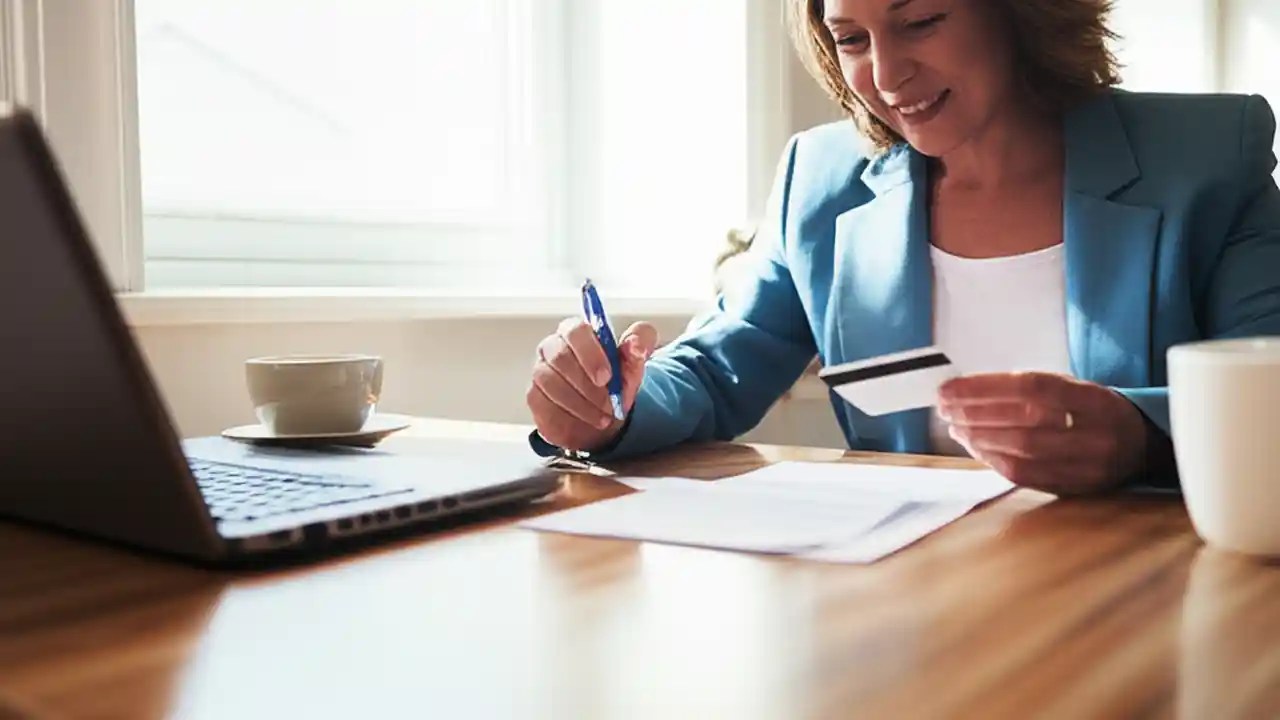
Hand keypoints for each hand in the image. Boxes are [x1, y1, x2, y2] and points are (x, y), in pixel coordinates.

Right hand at [527, 318, 658, 451]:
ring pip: (552, 384)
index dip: (590, 354)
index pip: (575, 331)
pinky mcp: (534, 397)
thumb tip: (635, 345)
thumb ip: (640, 344)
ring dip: (582, 404)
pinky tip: (586, 420)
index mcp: (577, 332)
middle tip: (609, 403)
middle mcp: (553, 347)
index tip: (606, 376)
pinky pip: (545, 405)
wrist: (604, 415)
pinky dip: (569, 416)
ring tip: (603, 416)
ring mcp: (540, 372)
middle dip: (587, 385)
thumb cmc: (616, 382)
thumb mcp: (635, 362)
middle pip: (560, 357)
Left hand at [937, 372, 1148, 494]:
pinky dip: (992, 460)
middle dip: (973, 415)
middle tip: (945, 408)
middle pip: (1022, 423)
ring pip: (1021, 453)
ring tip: (954, 426)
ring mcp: (1087, 464)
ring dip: (978, 439)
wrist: (1142, 446)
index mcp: (1094, 399)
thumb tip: (967, 391)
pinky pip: (1025, 476)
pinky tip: (975, 447)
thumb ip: (1028, 387)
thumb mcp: (1073, 387)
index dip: (983, 388)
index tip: (950, 388)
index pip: (1030, 388)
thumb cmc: (1094, 411)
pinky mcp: (1075, 488)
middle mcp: (1094, 432)